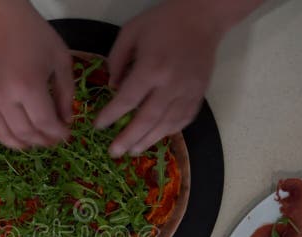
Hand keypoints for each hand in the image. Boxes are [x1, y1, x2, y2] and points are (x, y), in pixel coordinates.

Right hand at [0, 1, 72, 148]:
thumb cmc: (32, 34)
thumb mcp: (60, 59)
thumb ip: (66, 93)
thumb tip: (65, 120)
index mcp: (29, 86)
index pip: (45, 124)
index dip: (58, 134)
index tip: (66, 135)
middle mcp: (5, 97)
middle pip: (26, 134)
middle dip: (43, 141)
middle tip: (53, 140)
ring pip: (4, 135)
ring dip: (22, 144)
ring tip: (34, 142)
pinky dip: (3, 135)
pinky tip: (14, 133)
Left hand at [94, 0, 225, 157]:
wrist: (203, 18)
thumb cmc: (163, 23)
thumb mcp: (130, 33)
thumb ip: (116, 61)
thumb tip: (112, 88)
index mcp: (152, 67)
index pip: (127, 99)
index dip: (111, 115)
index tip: (98, 126)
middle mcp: (171, 84)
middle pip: (147, 119)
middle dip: (128, 138)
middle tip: (114, 153)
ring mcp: (188, 92)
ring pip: (166, 124)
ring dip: (148, 140)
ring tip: (132, 151)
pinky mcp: (199, 95)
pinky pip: (183, 120)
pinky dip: (168, 131)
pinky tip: (155, 137)